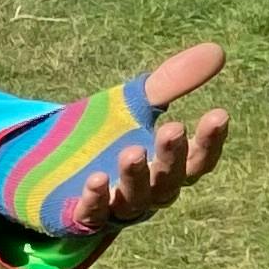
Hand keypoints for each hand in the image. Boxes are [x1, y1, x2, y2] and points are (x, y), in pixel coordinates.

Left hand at [0, 42, 232, 244]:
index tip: (219, 113)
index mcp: (168, 167)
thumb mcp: (134, 106)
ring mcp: (117, 209)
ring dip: (135, 176)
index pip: (198, 159)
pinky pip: (93, 214)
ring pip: (134, 200)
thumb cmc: (104, 137)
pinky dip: (95, 199)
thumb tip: (217, 50)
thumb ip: (170, 83)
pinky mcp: (83, 218)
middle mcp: (149, 193)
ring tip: (131, 151)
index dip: (210, 141)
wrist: (49, 170)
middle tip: (173, 127)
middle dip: (171, 156)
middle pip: (169, 181)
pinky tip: (95, 180)